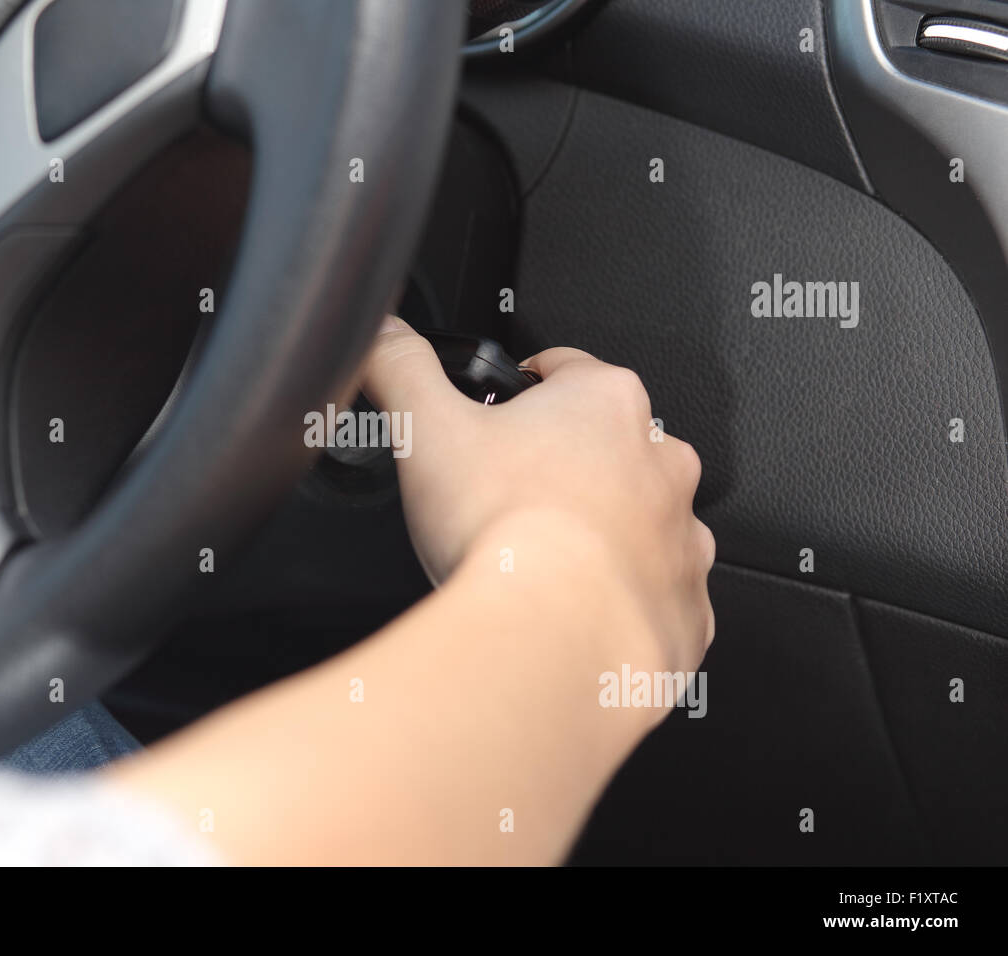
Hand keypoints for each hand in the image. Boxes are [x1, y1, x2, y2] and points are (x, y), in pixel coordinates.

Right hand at [361, 315, 714, 673]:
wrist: (549, 638)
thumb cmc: (503, 533)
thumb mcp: (425, 427)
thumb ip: (402, 367)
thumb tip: (384, 337)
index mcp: (605, 402)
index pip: (562, 369)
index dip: (518, 389)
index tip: (494, 416)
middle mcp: (661, 463)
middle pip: (603, 446)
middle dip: (558, 467)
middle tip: (504, 499)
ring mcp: (681, 538)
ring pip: (637, 521)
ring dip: (596, 533)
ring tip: (538, 560)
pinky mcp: (685, 610)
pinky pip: (655, 596)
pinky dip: (618, 602)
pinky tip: (573, 611)